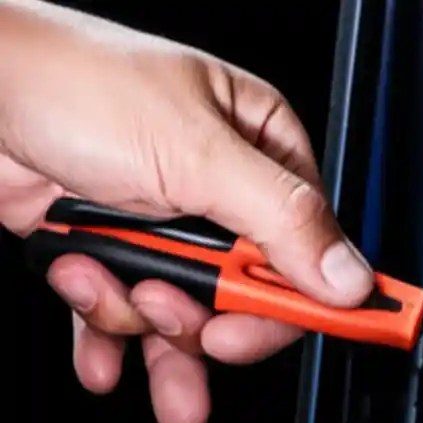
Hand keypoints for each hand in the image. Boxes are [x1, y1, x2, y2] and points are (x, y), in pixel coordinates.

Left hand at [0, 0, 372, 422]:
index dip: (313, 297)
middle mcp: (217, 192)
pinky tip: (96, 338)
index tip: (330, 336)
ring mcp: (161, 225)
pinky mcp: (108, 251)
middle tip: (189, 324)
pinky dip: (106, 332)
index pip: (311, 244)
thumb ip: (283, 221)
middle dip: (209, 321)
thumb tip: (349, 276)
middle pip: (246, 295)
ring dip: (143, 322)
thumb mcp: (197, 154)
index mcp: (261, 151)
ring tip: (117, 299)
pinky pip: (124, 317)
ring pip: (183, 315)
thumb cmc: (72, 82)